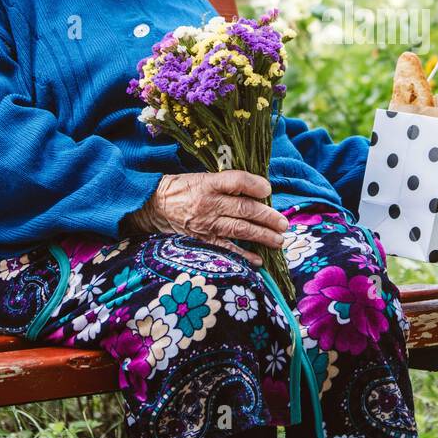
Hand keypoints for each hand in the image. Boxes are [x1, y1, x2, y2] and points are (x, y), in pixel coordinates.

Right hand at [125, 171, 288, 266]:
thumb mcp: (202, 177)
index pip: (236, 181)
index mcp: (208, 183)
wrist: (153, 206)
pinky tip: (258, 260)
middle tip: (283, 223)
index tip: (269, 190)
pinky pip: (225, 249)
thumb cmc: (183, 189)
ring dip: (262, 235)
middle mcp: (208, 203)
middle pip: (243, 208)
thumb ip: (227, 183)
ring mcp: (205, 223)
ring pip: (239, 229)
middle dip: (267, 216)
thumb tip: (259, 190)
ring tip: (278, 240)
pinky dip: (243, 256)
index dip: (254, 184)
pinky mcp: (201, 240)